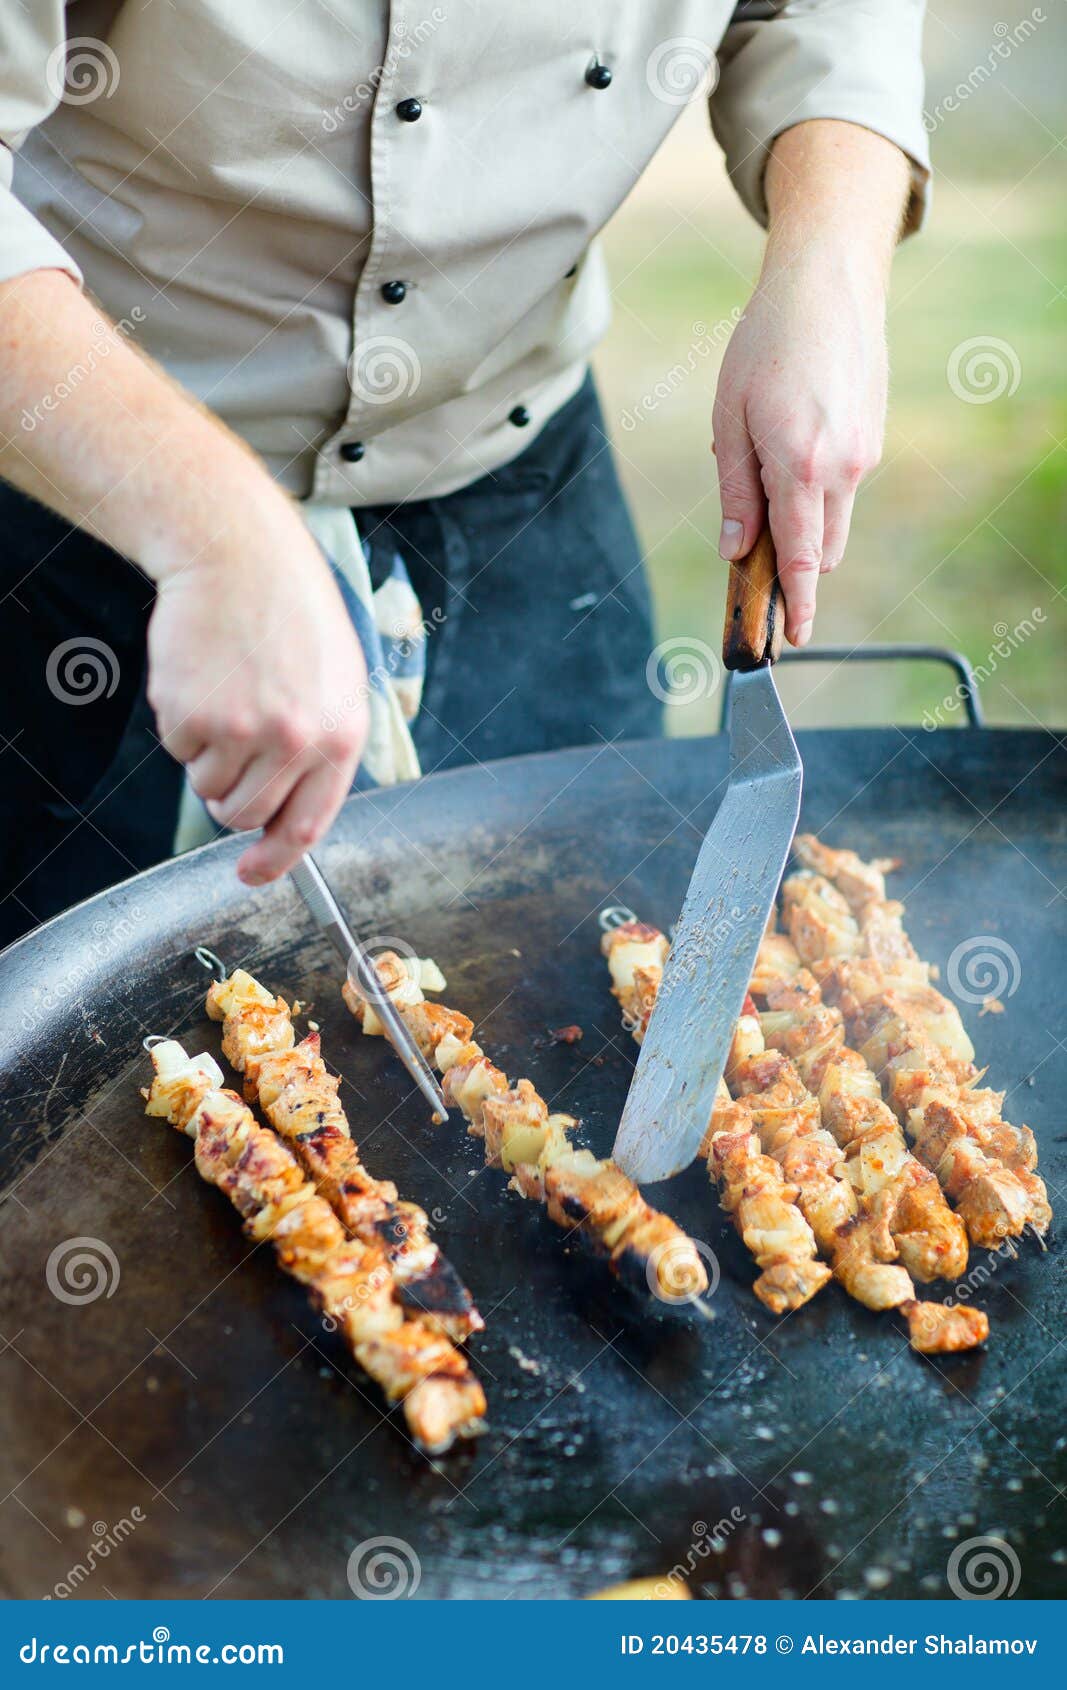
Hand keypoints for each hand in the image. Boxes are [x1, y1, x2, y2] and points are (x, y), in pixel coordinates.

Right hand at [147, 529, 368, 883]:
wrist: (239, 555)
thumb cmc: (289, 616)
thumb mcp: (335, 683)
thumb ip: (319, 751)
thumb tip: (288, 818)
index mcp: (340, 736)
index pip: (308, 825)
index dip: (276, 861)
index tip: (252, 873)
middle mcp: (296, 740)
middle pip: (244, 814)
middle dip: (231, 796)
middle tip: (232, 745)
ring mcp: (242, 728)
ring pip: (207, 787)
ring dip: (207, 755)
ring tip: (226, 694)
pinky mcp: (192, 713)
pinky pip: (177, 751)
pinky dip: (181, 723)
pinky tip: (203, 677)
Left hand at [712, 244, 888, 646]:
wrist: (828, 283)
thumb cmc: (764, 344)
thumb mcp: (728, 418)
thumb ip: (735, 492)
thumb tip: (734, 549)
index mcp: (800, 467)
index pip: (801, 559)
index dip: (797, 604)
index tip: (794, 639)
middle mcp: (843, 468)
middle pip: (823, 551)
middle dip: (795, 568)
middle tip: (755, 564)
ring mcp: (864, 453)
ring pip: (835, 520)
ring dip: (805, 526)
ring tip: (766, 476)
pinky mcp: (873, 437)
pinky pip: (844, 486)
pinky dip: (818, 489)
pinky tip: (790, 440)